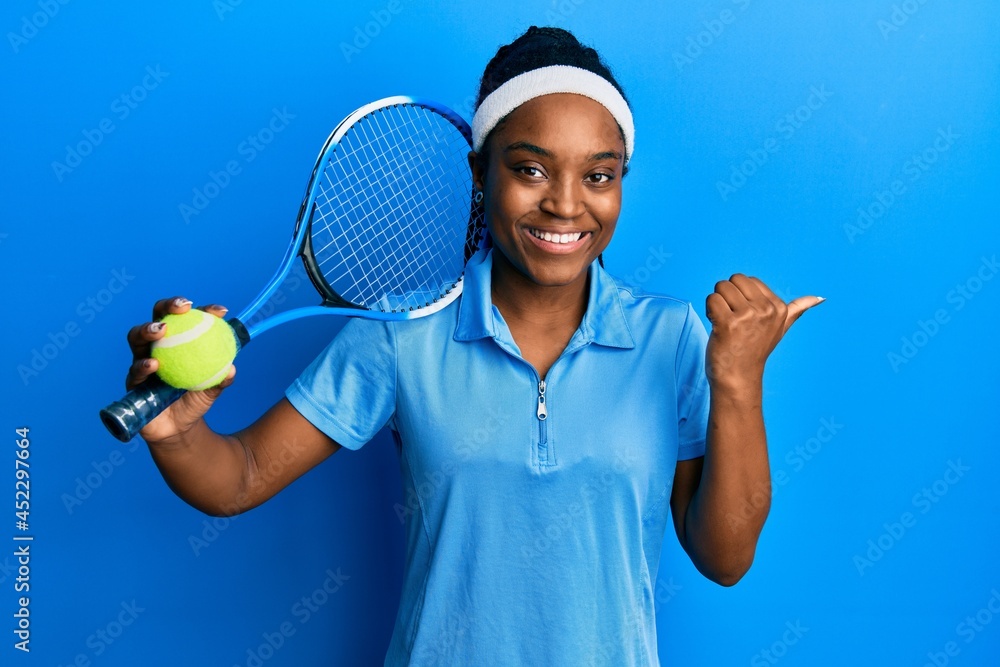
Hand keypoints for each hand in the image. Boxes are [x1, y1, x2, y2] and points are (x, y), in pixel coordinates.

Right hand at [125, 297, 235, 442]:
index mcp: (180, 342)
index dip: (204, 311)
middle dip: (168, 306)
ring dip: (148, 329)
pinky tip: (152, 364)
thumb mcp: (213, 390)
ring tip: (161, 330)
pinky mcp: (132, 381)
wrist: (178, 429)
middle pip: (158, 317)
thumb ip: (222, 379)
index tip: (220, 311)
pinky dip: (143, 365)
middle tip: (183, 307)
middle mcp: (158, 347)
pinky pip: (135, 371)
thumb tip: (231, 369)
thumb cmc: (195, 401)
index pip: (190, 320)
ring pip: (137, 337)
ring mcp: (142, 361)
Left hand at [704, 274, 822, 392]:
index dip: (740, 297)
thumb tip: (820, 298)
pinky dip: (709, 312)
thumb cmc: (753, 352)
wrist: (738, 378)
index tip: (745, 319)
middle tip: (732, 320)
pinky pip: (712, 299)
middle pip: (734, 280)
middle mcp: (766, 310)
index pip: (748, 280)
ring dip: (717, 304)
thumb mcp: (780, 329)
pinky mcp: (729, 323)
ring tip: (725, 324)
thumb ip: (796, 311)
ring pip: (721, 288)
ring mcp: (748, 316)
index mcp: (779, 308)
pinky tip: (717, 327)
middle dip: (726, 296)